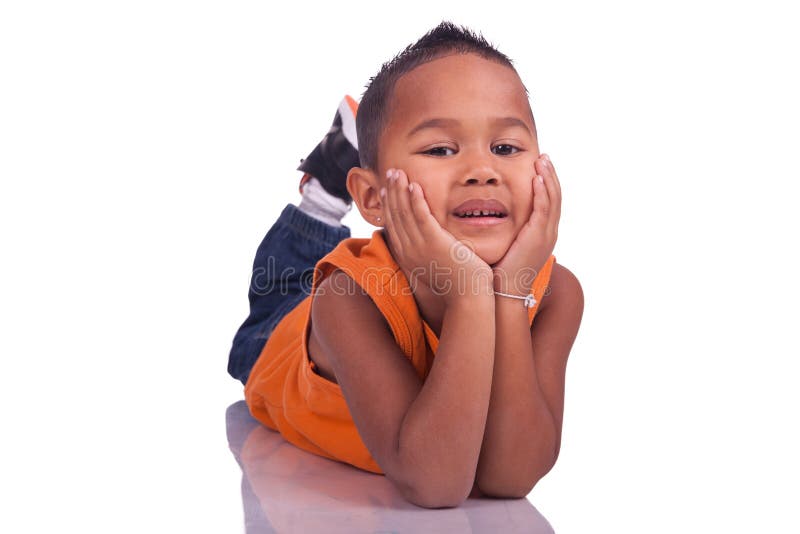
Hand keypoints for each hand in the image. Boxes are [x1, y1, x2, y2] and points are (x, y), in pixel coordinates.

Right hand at [381, 168, 492, 305]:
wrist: (468, 298)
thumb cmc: (458, 285)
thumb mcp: (437, 266)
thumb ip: (430, 252)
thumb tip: (431, 243)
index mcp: (408, 257)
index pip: (393, 226)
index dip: (389, 206)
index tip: (387, 190)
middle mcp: (409, 251)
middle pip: (395, 216)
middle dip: (391, 193)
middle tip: (390, 173)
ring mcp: (420, 247)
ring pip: (404, 213)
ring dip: (400, 190)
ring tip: (398, 172)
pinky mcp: (434, 243)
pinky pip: (421, 217)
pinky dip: (416, 200)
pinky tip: (413, 186)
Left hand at [492, 154, 560, 293]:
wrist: (505, 291)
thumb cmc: (500, 271)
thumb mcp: (507, 245)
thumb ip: (506, 230)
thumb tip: (490, 217)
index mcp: (543, 234)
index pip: (549, 202)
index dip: (546, 183)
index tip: (540, 166)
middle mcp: (549, 232)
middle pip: (555, 196)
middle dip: (550, 175)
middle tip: (545, 157)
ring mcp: (546, 235)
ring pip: (553, 199)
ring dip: (548, 178)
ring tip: (542, 161)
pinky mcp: (538, 237)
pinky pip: (543, 210)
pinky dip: (541, 193)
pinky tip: (536, 179)